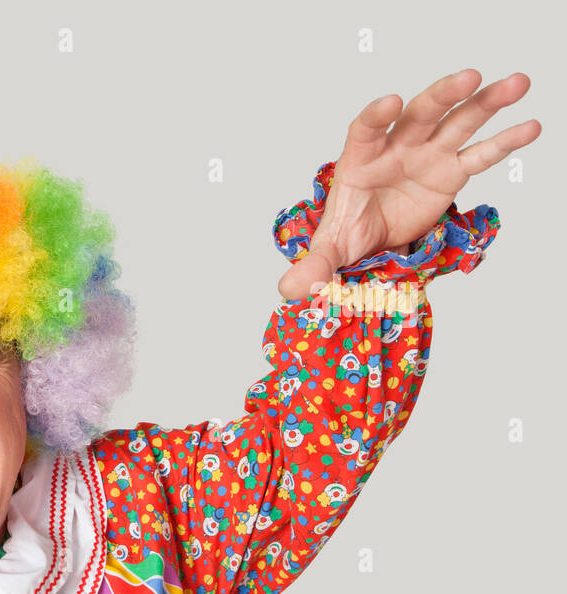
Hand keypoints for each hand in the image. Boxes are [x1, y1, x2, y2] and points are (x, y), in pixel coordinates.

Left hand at [277, 70, 540, 299]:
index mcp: (359, 161)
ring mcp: (426, 156)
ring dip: (485, 103)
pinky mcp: (450, 173)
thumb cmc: (347, 236)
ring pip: (457, 123)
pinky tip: (529, 126)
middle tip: (468, 77)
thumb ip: (314, 266)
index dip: (377, 116)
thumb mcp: (330, 252)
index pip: (365, 131)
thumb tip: (288, 291)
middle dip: (442, 96)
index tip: (391, 103)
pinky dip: (504, 141)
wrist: (372, 244)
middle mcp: (396, 149)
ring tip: (516, 83)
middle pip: (419, 115)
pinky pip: (479, 154)